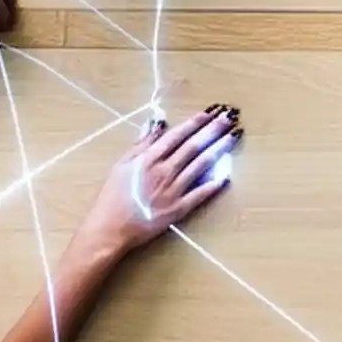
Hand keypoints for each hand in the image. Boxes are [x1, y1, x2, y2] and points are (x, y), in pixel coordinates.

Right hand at [78, 105, 239, 254]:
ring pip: (200, 166)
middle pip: (192, 147)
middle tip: (228, 118)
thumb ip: (141, 144)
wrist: (109, 229)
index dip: (194, 123)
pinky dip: (212, 185)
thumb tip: (156, 123)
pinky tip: (226, 175)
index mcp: (149, 159)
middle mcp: (163, 172)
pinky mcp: (177, 209)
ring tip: (232, 137)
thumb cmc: (112, 197)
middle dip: (212, 130)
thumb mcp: (122, 164)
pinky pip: (199, 195)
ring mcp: (172, 191)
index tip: (209, 113)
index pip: (176, 136)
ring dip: (218, 150)